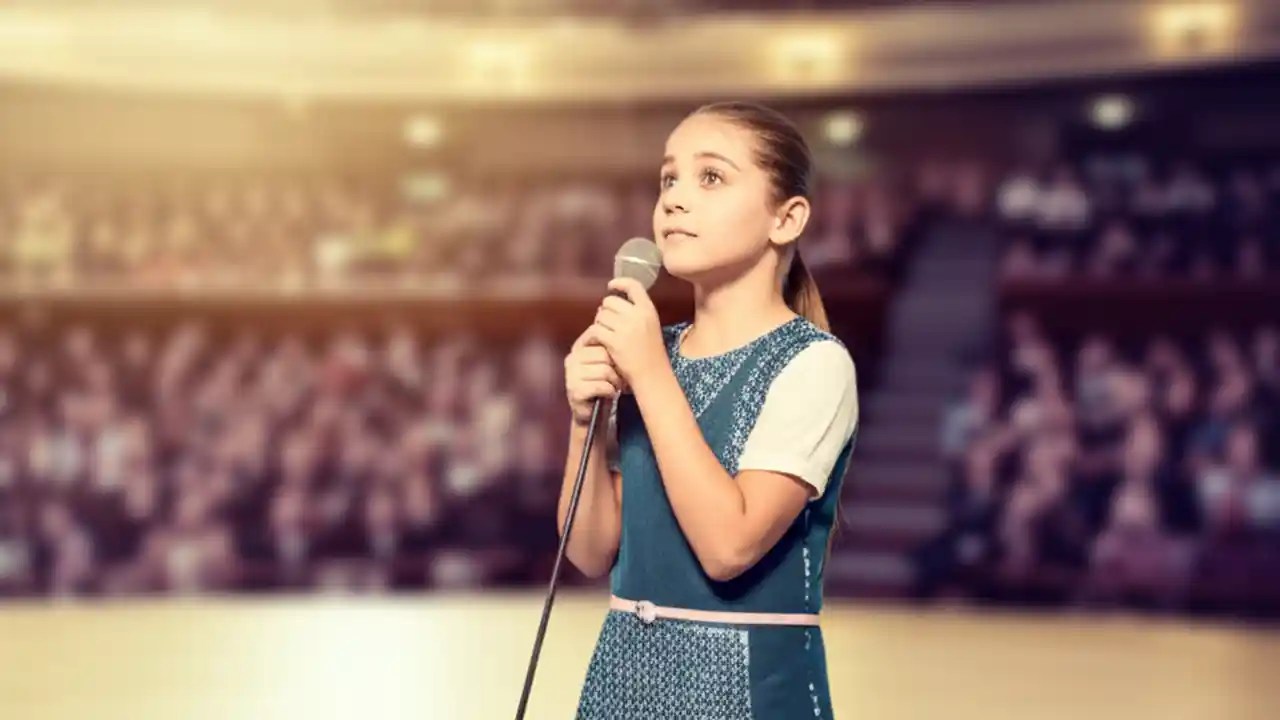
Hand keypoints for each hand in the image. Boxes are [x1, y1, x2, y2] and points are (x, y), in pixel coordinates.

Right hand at [564, 325, 622, 426]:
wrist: (594, 413)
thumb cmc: (604, 383)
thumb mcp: (607, 361)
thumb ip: (609, 345)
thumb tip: (624, 326)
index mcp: (578, 347)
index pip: (601, 338)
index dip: (615, 350)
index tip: (619, 361)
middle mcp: (572, 359)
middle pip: (604, 354)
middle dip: (616, 367)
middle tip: (619, 377)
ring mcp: (571, 375)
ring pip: (604, 370)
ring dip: (615, 381)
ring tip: (615, 386)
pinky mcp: (575, 391)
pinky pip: (601, 386)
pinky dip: (610, 391)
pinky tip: (610, 394)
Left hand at [592, 277, 668, 391]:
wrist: (652, 375)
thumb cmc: (651, 353)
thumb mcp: (651, 326)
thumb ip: (637, 313)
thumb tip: (614, 301)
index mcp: (648, 310)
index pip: (633, 286)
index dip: (620, 282)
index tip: (611, 286)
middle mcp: (637, 315)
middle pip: (609, 301)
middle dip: (605, 311)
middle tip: (607, 324)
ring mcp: (625, 328)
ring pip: (600, 315)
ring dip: (599, 324)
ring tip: (604, 335)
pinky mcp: (614, 341)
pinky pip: (595, 330)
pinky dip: (593, 336)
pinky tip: (596, 342)